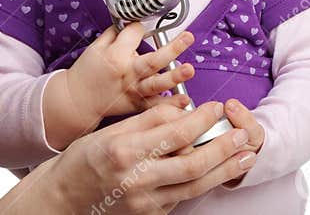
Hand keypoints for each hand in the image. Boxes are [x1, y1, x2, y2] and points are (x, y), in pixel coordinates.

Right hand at [25, 102, 257, 213]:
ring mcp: (145, 202)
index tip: (217, 108)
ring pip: (195, 185)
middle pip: (193, 163)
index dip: (202, 119)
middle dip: (224, 148)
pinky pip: (183, 196)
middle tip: (244, 134)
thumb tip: (183, 108)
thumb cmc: (83, 161)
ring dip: (225, 170)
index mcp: (126, 151)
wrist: (63, 201)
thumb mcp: (112, 131)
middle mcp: (137, 179)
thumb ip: (149, 120)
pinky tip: (218, 172)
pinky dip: (204, 183)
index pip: (175, 133)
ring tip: (246, 157)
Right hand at [67, 23, 195, 120]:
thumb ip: (114, 33)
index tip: (137, 27)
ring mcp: (133, 90)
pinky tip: (184, 101)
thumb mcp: (95, 47)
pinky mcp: (136, 105)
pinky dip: (170, 105)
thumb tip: (131, 21)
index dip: (138, 27)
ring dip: (174, 77)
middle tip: (188, 37)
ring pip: (156, 84)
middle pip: (152, 59)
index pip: (135, 33)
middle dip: (172, 48)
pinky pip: (155, 106)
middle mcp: (127, 73)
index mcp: (115, 56)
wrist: (76, 100)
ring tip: (189, 70)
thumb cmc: (86, 72)